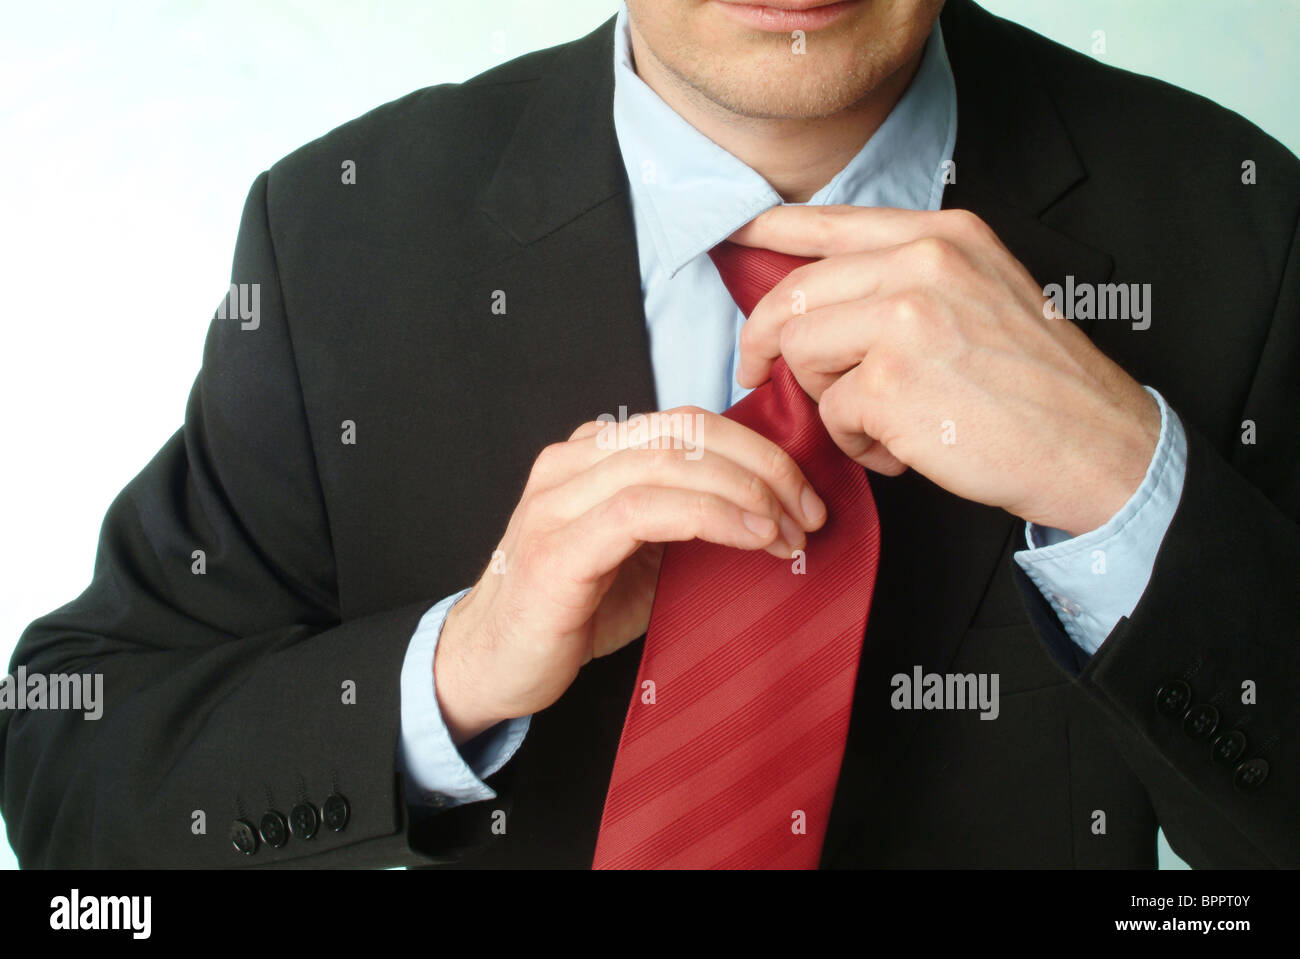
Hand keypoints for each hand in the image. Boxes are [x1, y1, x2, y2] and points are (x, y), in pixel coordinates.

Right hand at [434, 409, 826, 742]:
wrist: (491, 665)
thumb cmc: (574, 612)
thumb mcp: (641, 554)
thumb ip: (684, 516)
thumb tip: (771, 507)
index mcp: (592, 453)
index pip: (689, 423)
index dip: (757, 449)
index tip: (804, 496)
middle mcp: (570, 462)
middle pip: (686, 429)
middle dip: (763, 466)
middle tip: (809, 514)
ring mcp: (557, 500)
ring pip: (668, 459)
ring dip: (745, 492)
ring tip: (787, 532)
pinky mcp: (556, 546)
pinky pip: (644, 509)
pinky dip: (711, 516)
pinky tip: (751, 538)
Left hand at [731, 205, 1160, 536]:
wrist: (1098, 446)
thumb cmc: (1037, 384)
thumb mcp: (983, 293)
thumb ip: (906, 279)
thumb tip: (818, 297)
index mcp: (945, 235)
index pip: (833, 221)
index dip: (771, 230)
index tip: (734, 235)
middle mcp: (923, 263)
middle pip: (795, 295)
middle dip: (767, 342)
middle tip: (758, 371)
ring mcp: (905, 319)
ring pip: (802, 353)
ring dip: (827, 399)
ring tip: (880, 420)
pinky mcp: (889, 382)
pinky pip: (829, 412)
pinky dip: (857, 443)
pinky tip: (903, 448)